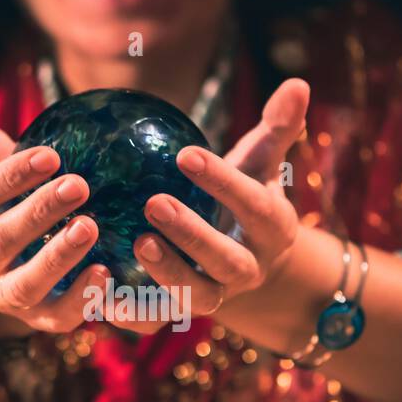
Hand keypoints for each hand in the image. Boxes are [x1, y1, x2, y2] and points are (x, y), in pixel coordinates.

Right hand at [0, 91, 109, 334]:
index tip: (49, 156)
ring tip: (90, 227)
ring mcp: (4, 295)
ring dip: (57, 258)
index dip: (10, 177)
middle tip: (79, 185)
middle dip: (38, 212)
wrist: (14, 254)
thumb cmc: (4, 195)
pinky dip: (80, 299)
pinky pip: (56, 317)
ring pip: (24, 284)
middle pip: (1, 240)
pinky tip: (106, 272)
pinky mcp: (38, 319)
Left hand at [127, 79, 309, 333]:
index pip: (253, 205)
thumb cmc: (245, 193)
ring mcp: (218, 295)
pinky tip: (102, 291)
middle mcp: (250, 269)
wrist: (243, 255)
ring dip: (167, 273)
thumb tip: (298, 83)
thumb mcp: (261, 161)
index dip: (223, 182)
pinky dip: (133, 311)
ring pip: (197, 295)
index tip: (187, 154)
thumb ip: (278, 127)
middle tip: (154, 203)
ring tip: (136, 242)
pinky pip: (159, 318)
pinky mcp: (183, 312)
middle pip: (226, 260)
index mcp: (273, 228)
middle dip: (193, 235)